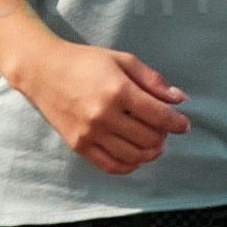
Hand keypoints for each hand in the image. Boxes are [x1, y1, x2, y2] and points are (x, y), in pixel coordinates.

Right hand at [21, 33, 190, 174]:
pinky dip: (130, 165)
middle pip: (149, 138)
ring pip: (133, 156)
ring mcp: (90, 133)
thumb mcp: (123, 60)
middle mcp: (104, 115)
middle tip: (164, 131)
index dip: (177, 123)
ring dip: (150, 153)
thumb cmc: (85, 62)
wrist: (43, 71)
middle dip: (164, 137)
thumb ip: (153, 81)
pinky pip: (111, 165)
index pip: (159, 116)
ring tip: (154, 144)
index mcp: (118, 91)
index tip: (183, 125)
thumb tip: (180, 100)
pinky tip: (136, 156)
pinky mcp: (79, 145)